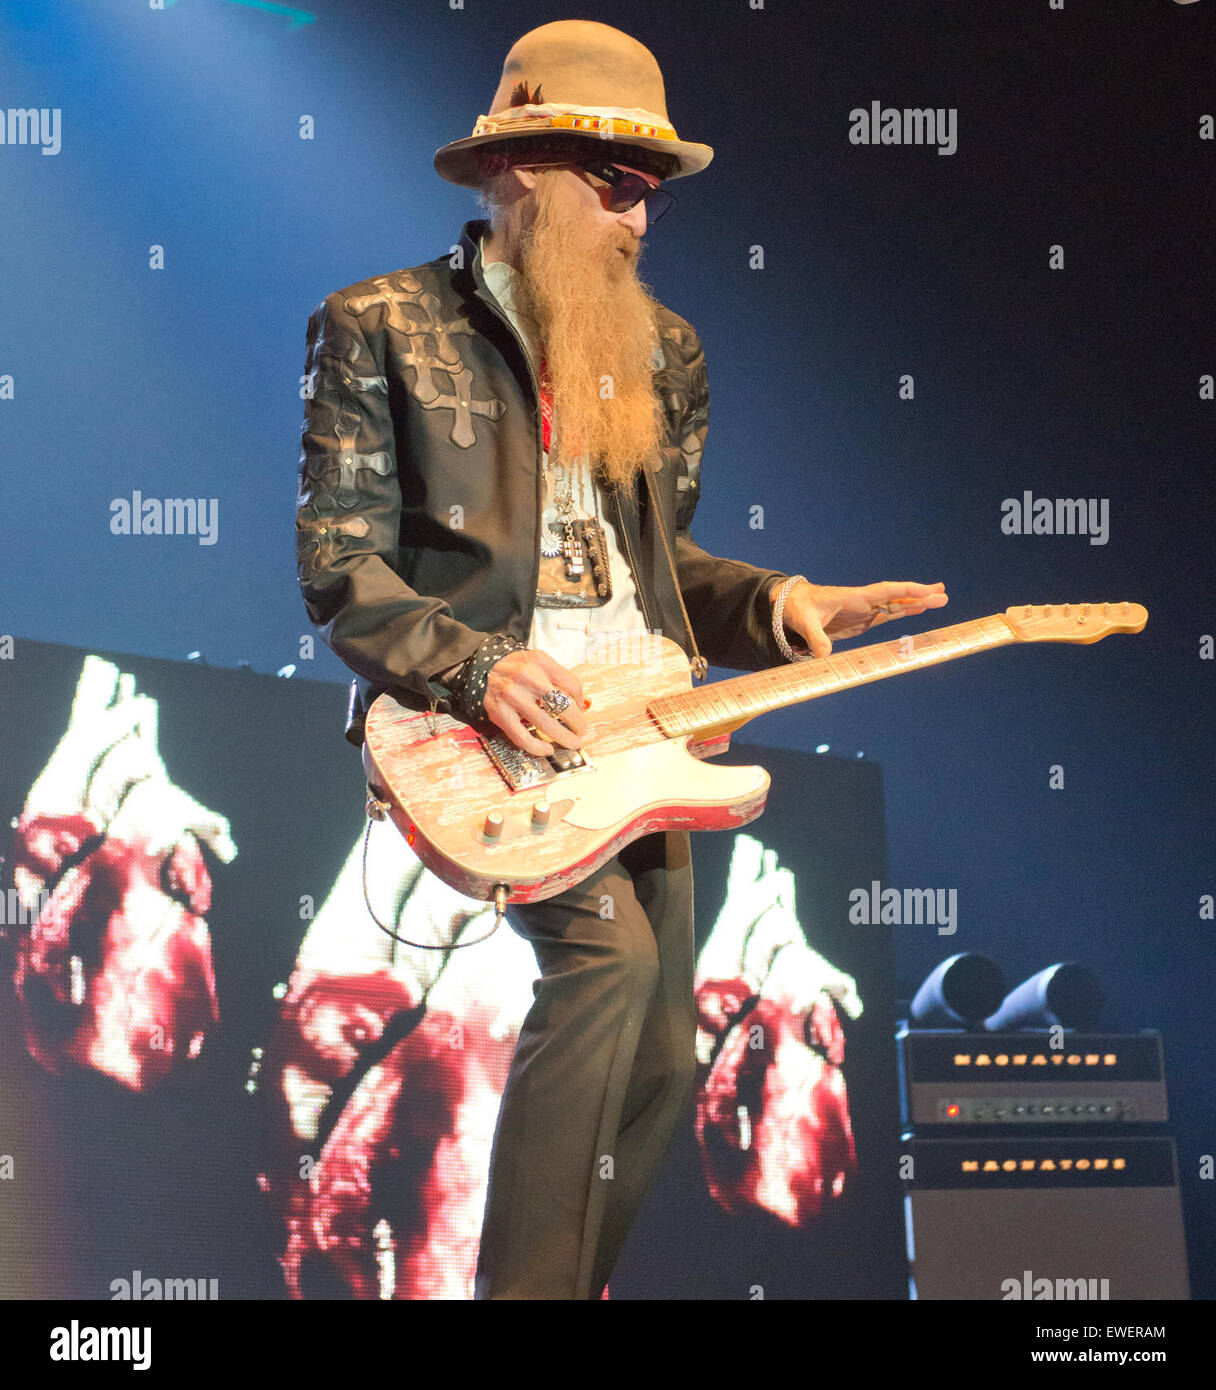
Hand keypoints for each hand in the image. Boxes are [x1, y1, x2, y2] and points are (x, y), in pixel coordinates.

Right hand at [483, 648, 586, 755]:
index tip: (580, 710)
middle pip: (563, 706)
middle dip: (577, 724)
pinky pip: (522, 737)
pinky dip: (537, 747)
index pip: (572, 686)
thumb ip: (561, 681)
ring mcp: (512, 696)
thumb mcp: (540, 664)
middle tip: (581, 732)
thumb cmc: (518, 669)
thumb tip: (585, 705)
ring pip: (545, 724)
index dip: (580, 702)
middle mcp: (527, 677)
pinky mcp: (500, 713)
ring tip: (571, 742)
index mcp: (541, 662)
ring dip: (563, 737)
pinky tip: (547, 749)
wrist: (485, 668)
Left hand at [772, 579, 947, 657]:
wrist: (790, 604)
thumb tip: (824, 656)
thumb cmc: (797, 607)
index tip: (929, 590)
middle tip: (944, 595)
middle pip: (897, 598)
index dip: (908, 591)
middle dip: (920, 596)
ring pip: (896, 606)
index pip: (887, 592)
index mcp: (854, 597)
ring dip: (916, 604)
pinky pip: (887, 615)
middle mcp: (863, 602)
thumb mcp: (804, 622)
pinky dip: (904, 613)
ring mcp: (864, 611)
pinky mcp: (861, 620)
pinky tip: (918, 611)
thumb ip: (816, 638)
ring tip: (940, 600)